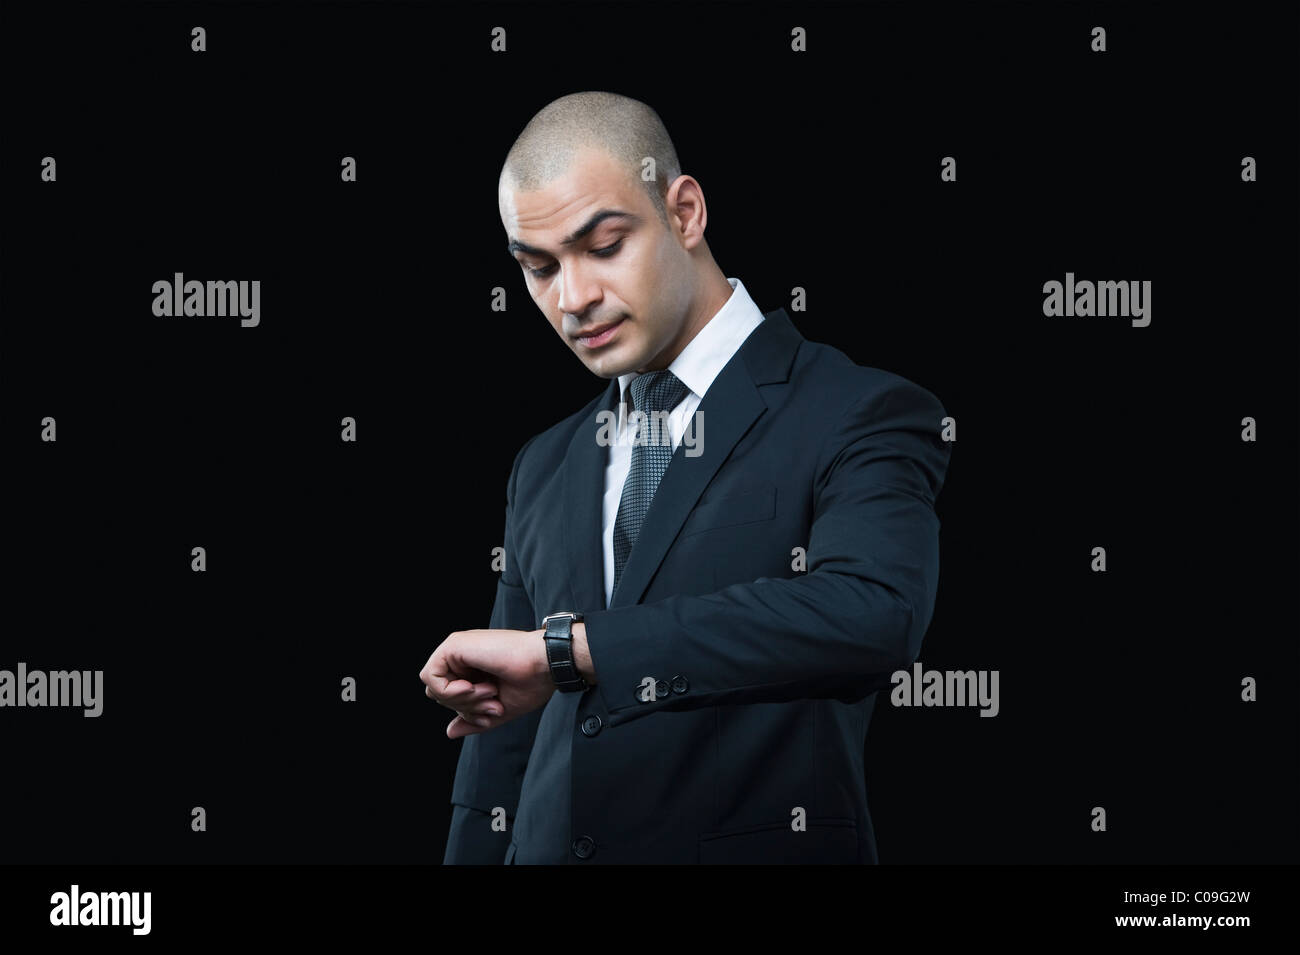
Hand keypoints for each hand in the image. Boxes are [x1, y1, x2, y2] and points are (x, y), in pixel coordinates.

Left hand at [420, 628, 553, 738]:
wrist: (545, 664)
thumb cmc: (531, 683)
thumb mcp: (497, 709)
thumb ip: (472, 719)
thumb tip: (449, 731)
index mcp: (473, 669)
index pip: (450, 699)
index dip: (468, 711)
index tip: (495, 709)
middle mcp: (462, 657)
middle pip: (439, 695)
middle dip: (465, 707)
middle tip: (493, 702)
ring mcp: (457, 649)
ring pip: (433, 687)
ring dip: (461, 700)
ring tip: (489, 691)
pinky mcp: (453, 644)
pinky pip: (431, 677)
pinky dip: (450, 691)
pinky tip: (473, 687)